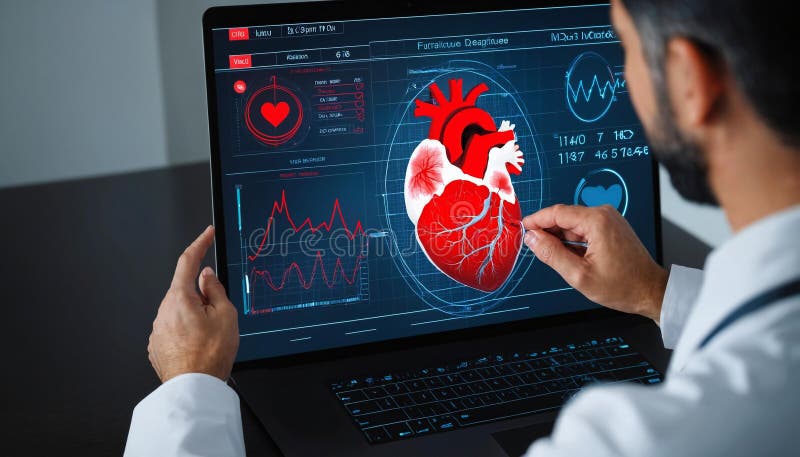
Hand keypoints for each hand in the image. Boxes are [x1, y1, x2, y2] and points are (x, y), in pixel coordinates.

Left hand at [147, 226, 238, 382]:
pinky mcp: (157, 345)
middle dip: (203, 296)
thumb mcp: (226, 315)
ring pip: (181, 311)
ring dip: (196, 317)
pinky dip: (188, 332)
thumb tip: (207, 277)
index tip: (207, 234)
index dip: (200, 243)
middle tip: (220, 314)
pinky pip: (175, 329)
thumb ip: (215, 289)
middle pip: (186, 290)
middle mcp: (163, 311)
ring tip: (211, 338)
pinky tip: (200, 347)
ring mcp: (158, 329)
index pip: (188, 261)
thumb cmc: (210, 355)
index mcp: (179, 298)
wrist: (194, 388)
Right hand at [522, 205, 667, 321]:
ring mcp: (609, 220)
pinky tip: (567, 256)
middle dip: (546, 231)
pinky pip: (584, 229)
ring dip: (560, 238)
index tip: (521, 229)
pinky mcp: (612, 228)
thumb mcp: (579, 275)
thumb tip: (532, 239)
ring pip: (573, 224)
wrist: (651, 291)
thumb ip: (551, 254)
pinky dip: (572, 240)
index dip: (536, 221)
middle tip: (532, 247)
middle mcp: (604, 214)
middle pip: (564, 217)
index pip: (556, 213)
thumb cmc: (623, 286)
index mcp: (597, 221)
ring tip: (551, 257)